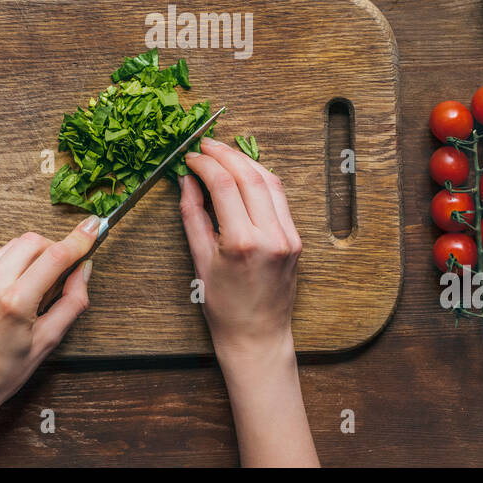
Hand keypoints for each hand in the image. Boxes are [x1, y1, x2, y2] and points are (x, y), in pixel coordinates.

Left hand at [0, 216, 97, 466]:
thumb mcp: (47, 341)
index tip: (94, 227)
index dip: (78, 240)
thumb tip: (84, 270)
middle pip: (33, 241)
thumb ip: (72, 301)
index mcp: (14, 302)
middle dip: (54, 248)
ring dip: (34, 255)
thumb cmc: (3, 372)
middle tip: (63, 272)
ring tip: (37, 286)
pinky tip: (16, 289)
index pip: (54, 256)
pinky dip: (14, 264)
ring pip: (14, 245)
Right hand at [180, 138, 317, 466]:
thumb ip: (193, 215)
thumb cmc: (223, 307)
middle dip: (225, 154)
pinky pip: (279, 198)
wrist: (257, 336)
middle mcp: (271, 235)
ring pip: (269, 181)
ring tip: (222, 153)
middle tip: (204, 145)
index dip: (205, 164)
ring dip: (245, 161)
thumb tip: (186, 180)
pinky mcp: (295, 238)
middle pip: (250, 175)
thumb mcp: (200, 260)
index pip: (224, 184)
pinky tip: (244, 174)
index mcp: (243, 243)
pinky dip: (260, 179)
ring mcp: (288, 236)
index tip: (189, 157)